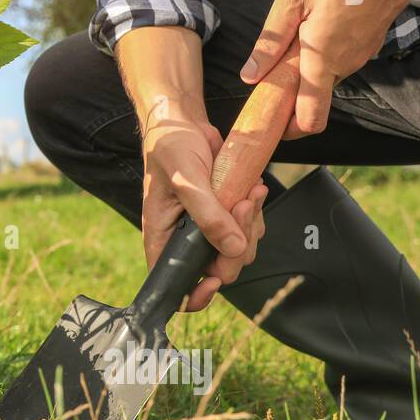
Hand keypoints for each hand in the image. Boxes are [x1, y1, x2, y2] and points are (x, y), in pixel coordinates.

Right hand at [142, 101, 267, 310]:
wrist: (183, 125)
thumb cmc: (171, 149)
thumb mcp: (186, 180)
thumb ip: (208, 215)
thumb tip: (233, 248)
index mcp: (163, 239)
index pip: (175, 285)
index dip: (196, 295)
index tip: (215, 280)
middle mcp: (185, 240)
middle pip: (219, 269)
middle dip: (237, 244)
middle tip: (242, 207)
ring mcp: (208, 229)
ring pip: (239, 249)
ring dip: (251, 223)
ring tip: (248, 192)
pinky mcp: (226, 215)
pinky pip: (250, 229)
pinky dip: (256, 211)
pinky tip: (253, 188)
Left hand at [241, 0, 419, 137]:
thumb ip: (271, 42)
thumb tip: (250, 78)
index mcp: (323, 60)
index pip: (311, 120)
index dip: (288, 129)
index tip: (268, 120)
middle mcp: (347, 64)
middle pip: (315, 96)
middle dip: (291, 89)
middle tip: (270, 63)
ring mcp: (363, 52)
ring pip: (327, 73)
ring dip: (307, 63)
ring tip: (295, 27)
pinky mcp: (371, 38)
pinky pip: (341, 56)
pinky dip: (324, 49)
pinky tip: (317, 16)